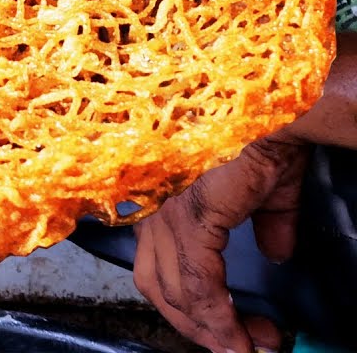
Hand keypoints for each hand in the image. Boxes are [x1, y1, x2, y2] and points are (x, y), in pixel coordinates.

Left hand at [133, 135, 309, 352]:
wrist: (280, 105)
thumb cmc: (268, 130)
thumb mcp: (267, 184)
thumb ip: (266, 221)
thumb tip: (276, 251)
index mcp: (163, 195)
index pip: (156, 264)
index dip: (187, 304)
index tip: (227, 330)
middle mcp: (154, 203)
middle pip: (155, 284)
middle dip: (194, 324)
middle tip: (235, 346)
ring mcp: (168, 207)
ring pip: (173, 289)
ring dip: (210, 328)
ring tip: (247, 348)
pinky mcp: (192, 213)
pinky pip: (197, 280)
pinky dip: (218, 315)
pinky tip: (240, 336)